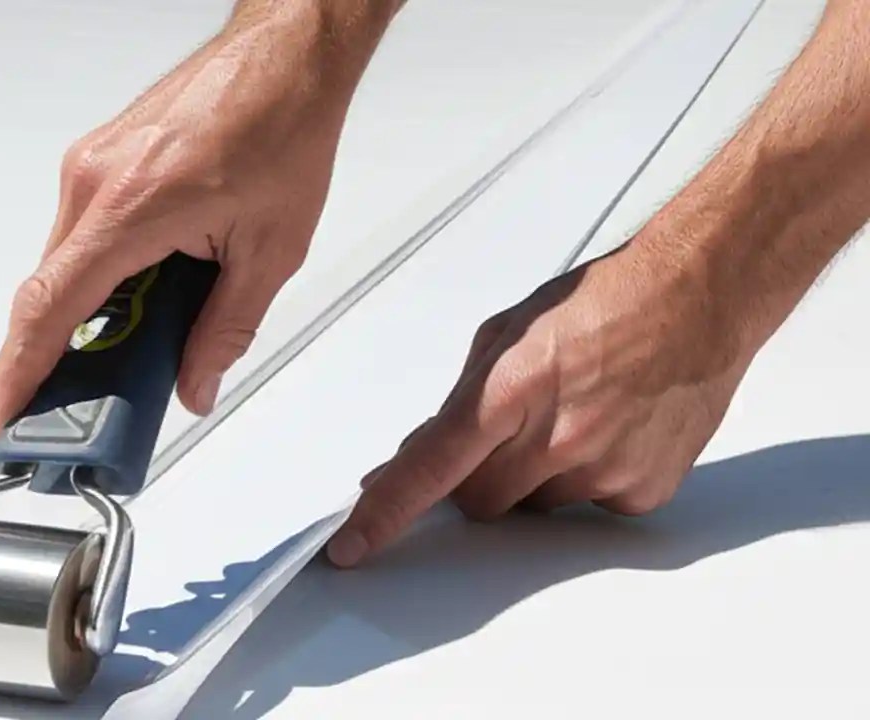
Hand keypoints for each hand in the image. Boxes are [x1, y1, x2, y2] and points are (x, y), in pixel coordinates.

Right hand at [0, 8, 383, 442]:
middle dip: (59, 359)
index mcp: (129, 207)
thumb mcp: (267, 251)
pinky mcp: (99, 159)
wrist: (285, 53)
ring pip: (68, 265)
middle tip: (85, 405)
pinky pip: (82, 234)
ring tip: (137, 346)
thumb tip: (196, 384)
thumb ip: (225, 330)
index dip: (18, 374)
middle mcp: (92, 181)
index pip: (51, 309)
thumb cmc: (281, 126)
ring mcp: (89, 166)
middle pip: (51, 295)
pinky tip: (143, 294)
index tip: (3, 416)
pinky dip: (101, 275)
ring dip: (90, 313)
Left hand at [326, 231, 764, 567]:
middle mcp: (557, 438)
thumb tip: (419, 454)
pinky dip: (590, 477)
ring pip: (536, 506)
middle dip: (477, 476)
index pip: (428, 469)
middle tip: (510, 430)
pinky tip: (614, 428)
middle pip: (478, 501)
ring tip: (578, 413)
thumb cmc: (604, 302)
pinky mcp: (643, 489)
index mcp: (510, 391)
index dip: (384, 513)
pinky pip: (590, 505)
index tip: (351, 546)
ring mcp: (604, 468)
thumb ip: (461, 402)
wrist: (699, 296)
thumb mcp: (508, 335)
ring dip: (539, 474)